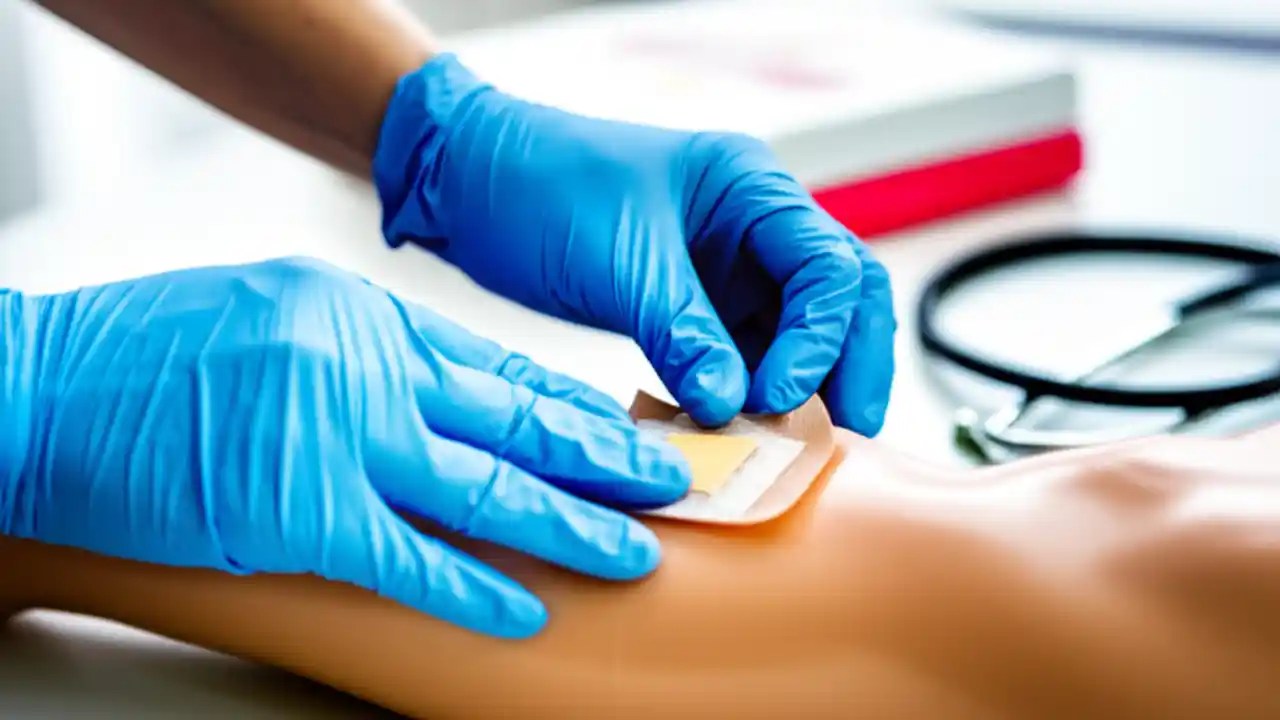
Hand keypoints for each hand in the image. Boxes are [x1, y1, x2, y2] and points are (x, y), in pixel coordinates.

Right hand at [0, 258, 689, 637]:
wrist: (40, 388)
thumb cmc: (142, 353)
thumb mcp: (268, 312)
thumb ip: (357, 350)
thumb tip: (428, 391)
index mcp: (363, 315)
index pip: (496, 366)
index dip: (569, 403)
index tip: (622, 427)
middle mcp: (368, 364)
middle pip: (516, 420)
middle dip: (604, 456)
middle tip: (671, 483)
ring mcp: (342, 434)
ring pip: (489, 487)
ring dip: (572, 523)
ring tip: (636, 550)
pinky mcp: (303, 510)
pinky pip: (414, 558)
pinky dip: (476, 589)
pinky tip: (528, 611)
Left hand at [374, 54, 895, 432]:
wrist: (468, 184)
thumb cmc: (541, 186)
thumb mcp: (620, 262)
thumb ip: (685, 334)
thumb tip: (734, 411)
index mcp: (751, 188)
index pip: (830, 268)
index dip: (820, 339)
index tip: (776, 396)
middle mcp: (754, 228)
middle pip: (839, 303)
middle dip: (846, 368)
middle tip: (843, 439)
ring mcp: (726, 271)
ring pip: (794, 338)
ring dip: (798, 391)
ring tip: (789, 451)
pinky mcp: (693, 309)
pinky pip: (740, 358)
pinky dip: (745, 397)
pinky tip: (737, 437)